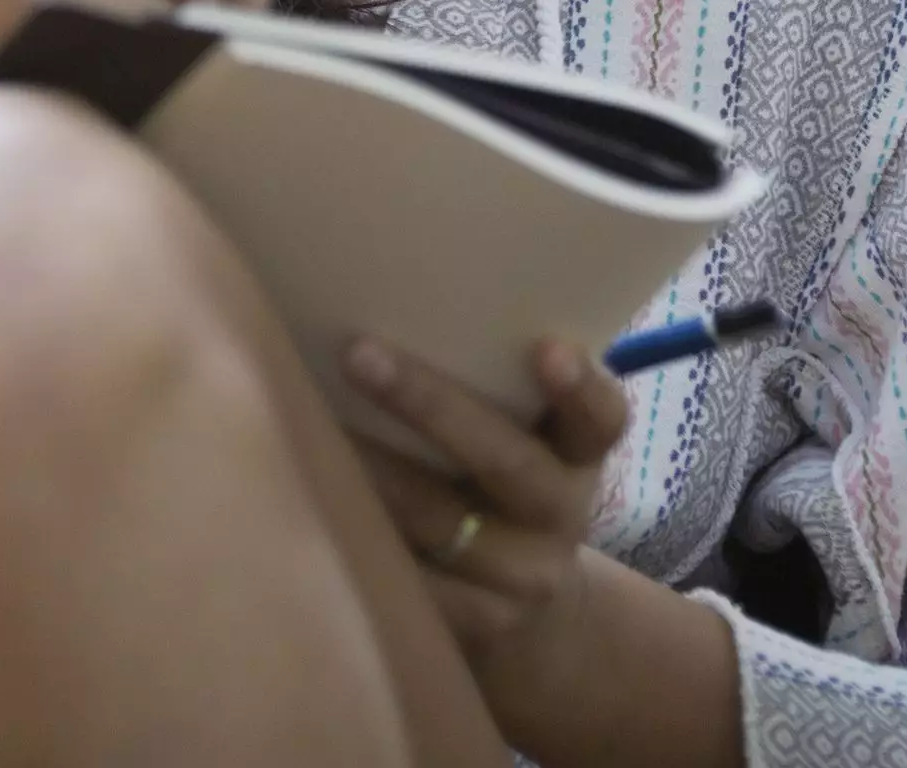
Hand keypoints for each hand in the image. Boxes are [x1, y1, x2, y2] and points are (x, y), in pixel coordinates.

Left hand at [340, 335, 630, 710]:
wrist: (526, 604)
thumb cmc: (496, 478)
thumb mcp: (521, 432)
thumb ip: (486, 377)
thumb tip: (379, 280)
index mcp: (577, 454)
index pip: (599, 417)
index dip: (578, 385)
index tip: (544, 346)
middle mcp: (559, 516)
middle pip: (506, 462)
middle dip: (429, 405)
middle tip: (358, 353)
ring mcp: (521, 579)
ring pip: (441, 526)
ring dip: (371, 475)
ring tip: (306, 424)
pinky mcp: (474, 625)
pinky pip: (410, 585)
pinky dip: (359, 541)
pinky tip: (308, 501)